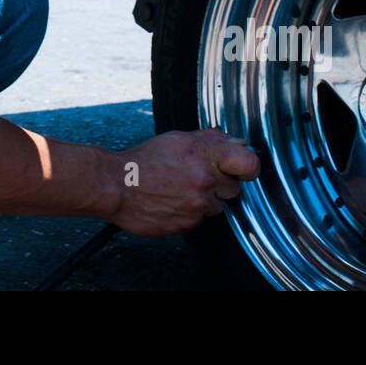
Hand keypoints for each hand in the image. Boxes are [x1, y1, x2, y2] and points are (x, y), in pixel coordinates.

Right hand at [107, 130, 259, 236]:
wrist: (116, 185)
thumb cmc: (144, 161)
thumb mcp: (177, 139)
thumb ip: (210, 139)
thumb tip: (238, 142)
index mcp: (204, 154)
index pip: (249, 164)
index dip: (248, 167)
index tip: (242, 169)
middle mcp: (205, 180)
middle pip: (234, 188)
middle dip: (220, 184)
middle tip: (196, 177)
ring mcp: (197, 205)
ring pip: (218, 206)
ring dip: (205, 200)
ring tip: (180, 190)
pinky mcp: (188, 225)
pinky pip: (201, 220)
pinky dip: (191, 213)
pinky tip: (173, 202)